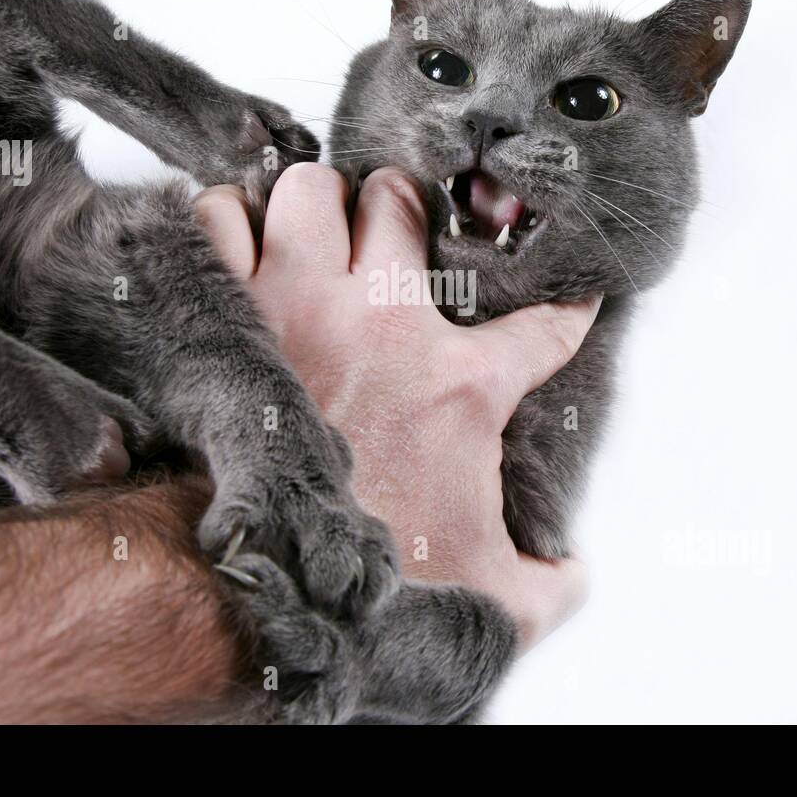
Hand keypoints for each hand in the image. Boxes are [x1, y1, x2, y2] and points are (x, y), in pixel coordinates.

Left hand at [194, 164, 595, 647]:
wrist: (255, 587)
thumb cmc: (364, 590)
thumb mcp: (490, 606)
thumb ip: (548, 590)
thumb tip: (571, 579)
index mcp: (460, 387)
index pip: (542, 327)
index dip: (568, 307)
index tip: (574, 294)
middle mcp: (383, 323)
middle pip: (402, 202)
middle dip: (401, 207)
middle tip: (392, 235)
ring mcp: (298, 305)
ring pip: (311, 190)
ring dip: (313, 207)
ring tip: (311, 234)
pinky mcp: (227, 308)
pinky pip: (221, 218)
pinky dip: (226, 224)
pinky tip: (237, 250)